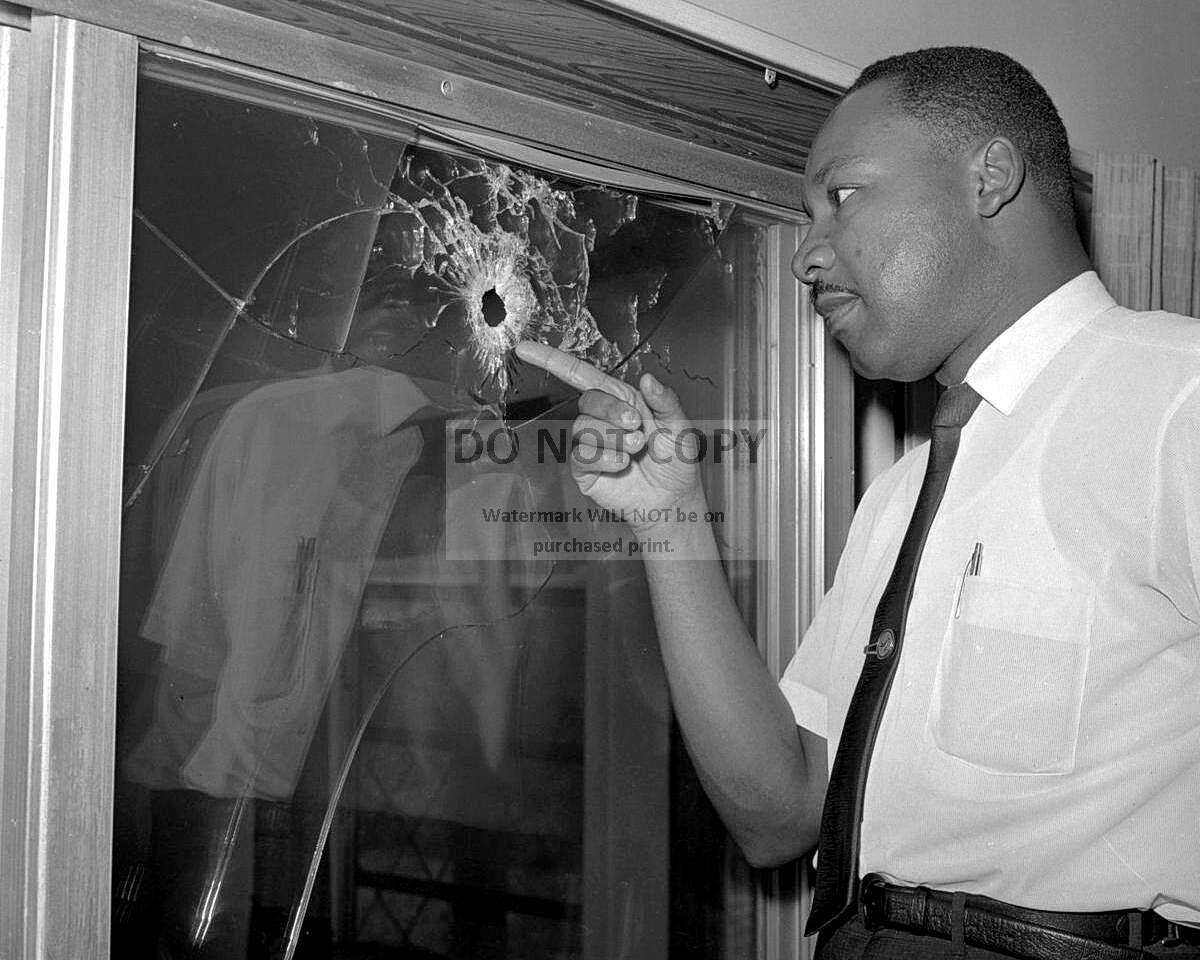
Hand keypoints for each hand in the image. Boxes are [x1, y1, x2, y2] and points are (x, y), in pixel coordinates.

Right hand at [514, 341, 703, 532]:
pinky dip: (605, 459)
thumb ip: (665, 400)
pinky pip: (582, 455)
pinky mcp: (585, 470)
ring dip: (614, 438)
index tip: (524, 349)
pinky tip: (622, 465)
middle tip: (638, 426)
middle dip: (612, 411)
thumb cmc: (675, 463)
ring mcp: (590, 445)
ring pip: (584, 428)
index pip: (581, 375)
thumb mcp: (679, 425)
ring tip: (637, 449)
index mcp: (621, 400)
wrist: (671, 501)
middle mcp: (602, 419)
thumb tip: (648, 379)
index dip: (551, 360)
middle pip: (586, 400)